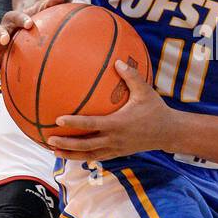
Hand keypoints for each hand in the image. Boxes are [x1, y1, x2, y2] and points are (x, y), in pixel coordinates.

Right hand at [0, 0, 64, 90]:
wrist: (20, 30)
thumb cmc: (31, 22)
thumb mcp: (39, 13)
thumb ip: (48, 5)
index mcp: (12, 19)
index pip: (15, 16)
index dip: (21, 19)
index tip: (29, 24)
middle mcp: (1, 31)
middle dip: (0, 35)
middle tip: (4, 40)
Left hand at [47, 60, 172, 159]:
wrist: (168, 132)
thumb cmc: (156, 109)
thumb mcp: (145, 90)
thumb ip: (131, 76)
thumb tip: (117, 61)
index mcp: (118, 124)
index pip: (91, 125)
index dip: (74, 123)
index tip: (58, 120)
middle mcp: (115, 139)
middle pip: (86, 146)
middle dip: (67, 144)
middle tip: (49, 138)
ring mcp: (116, 149)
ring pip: (89, 155)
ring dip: (71, 154)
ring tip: (54, 151)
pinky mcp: (118, 153)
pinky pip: (97, 157)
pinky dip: (83, 156)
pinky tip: (72, 153)